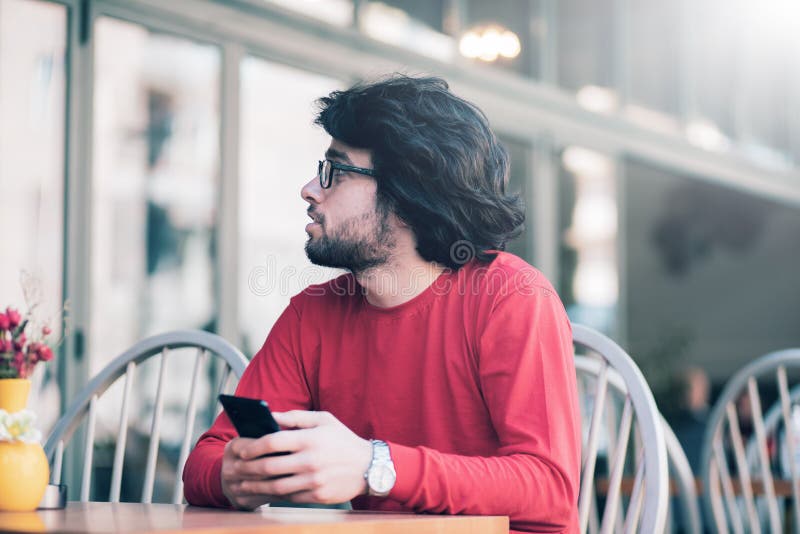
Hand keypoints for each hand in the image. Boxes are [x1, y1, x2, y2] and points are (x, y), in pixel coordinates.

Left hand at [220, 411, 372, 507]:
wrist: (369, 466)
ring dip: (255, 486)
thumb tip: (270, 415)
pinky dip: (274, 495)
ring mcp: (314, 481)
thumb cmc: (342, 440)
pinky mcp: (318, 496)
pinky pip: (289, 497)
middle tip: (236, 469)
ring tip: (244, 484)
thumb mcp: (323, 420)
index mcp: (310, 439)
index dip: (253, 446)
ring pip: (275, 485)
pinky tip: (265, 491)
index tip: (242, 450)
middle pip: (269, 466)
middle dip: (248, 468)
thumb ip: (296, 417)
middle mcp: (311, 460)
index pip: (273, 441)